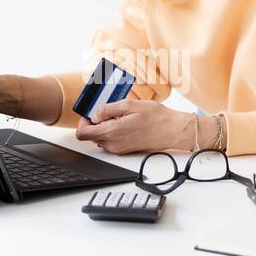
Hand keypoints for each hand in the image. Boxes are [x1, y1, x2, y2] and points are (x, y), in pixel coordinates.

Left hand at [75, 99, 191, 155]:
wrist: (173, 131)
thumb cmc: (156, 117)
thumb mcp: (129, 105)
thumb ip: (108, 109)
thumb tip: (95, 113)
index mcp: (111, 132)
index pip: (82, 134)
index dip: (83, 122)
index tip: (91, 114)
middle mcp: (113, 144)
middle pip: (91, 136)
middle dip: (95, 123)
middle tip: (109, 112)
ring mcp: (119, 149)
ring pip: (101, 138)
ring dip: (105, 127)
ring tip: (121, 117)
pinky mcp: (125, 150)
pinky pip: (111, 141)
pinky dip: (114, 132)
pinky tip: (127, 122)